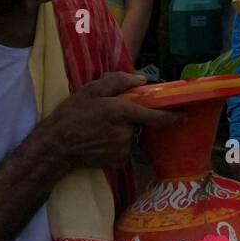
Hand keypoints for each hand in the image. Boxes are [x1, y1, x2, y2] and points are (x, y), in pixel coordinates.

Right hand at [37, 72, 180, 172]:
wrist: (54, 148)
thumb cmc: (71, 115)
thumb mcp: (90, 90)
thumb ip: (119, 81)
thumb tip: (143, 80)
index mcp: (122, 112)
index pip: (158, 116)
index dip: (174, 115)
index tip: (186, 112)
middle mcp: (127, 132)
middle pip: (141, 122)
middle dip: (133, 117)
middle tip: (110, 115)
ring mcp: (123, 148)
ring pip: (132, 135)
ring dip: (123, 130)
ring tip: (100, 128)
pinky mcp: (118, 160)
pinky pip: (124, 147)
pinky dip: (116, 143)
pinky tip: (99, 140)